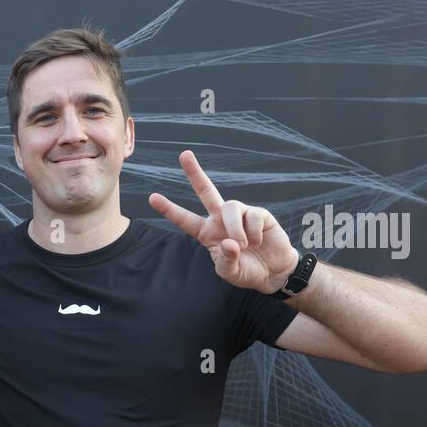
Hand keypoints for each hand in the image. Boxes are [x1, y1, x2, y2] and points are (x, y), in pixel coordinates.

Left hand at [148, 150, 298, 295]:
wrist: (273, 272)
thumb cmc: (247, 271)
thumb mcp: (230, 272)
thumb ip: (226, 261)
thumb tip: (230, 242)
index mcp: (207, 233)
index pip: (185, 219)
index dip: (170, 209)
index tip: (152, 197)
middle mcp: (220, 219)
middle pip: (206, 191)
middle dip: (195, 173)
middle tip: (184, 154)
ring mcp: (239, 214)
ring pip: (230, 207)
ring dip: (235, 228)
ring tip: (244, 246)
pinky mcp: (258, 214)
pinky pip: (252, 215)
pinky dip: (253, 232)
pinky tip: (258, 241)